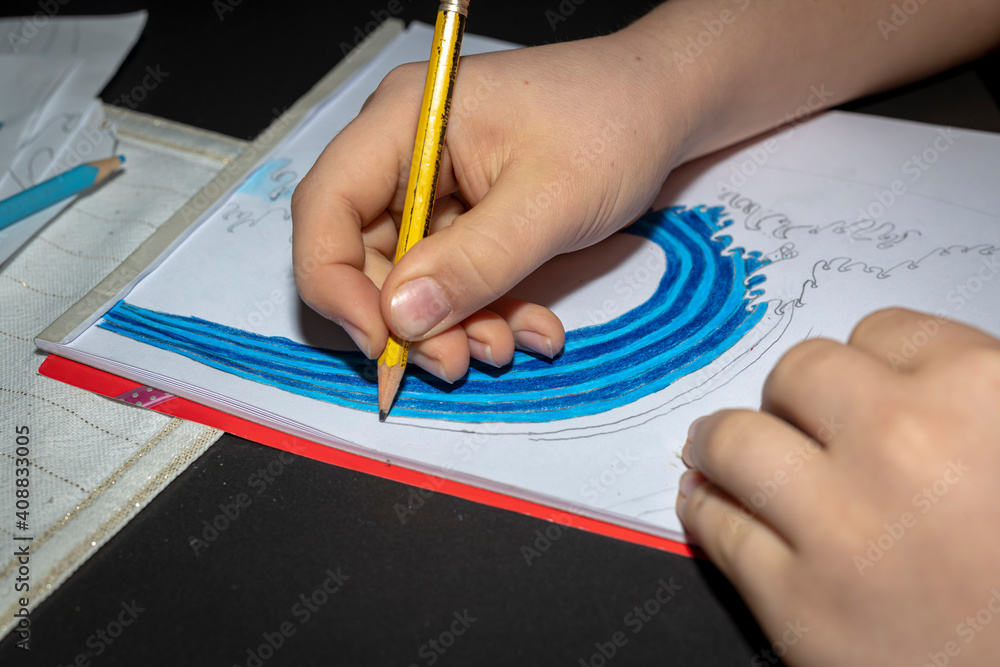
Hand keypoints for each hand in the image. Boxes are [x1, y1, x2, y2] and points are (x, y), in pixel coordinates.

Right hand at [291, 29, 690, 380]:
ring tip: (507, 344)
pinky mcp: (467, 216)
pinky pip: (454, 278)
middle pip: (364, 252)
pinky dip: (486, 311)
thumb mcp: (549, 200)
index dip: (334, 281)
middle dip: (408, 319)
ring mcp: (436, 186)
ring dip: (454, 324)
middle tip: (456, 360)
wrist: (664, 108)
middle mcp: (407, 151)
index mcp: (407, 119)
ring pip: (411, 277)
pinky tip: (532, 327)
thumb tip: (400, 318)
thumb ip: (474, 262)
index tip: (379, 341)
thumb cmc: (614, 121)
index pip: (327, 205)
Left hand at [677, 308, 999, 666]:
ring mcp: (842, 524)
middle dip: (794, 395)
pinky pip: (718, 527)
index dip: (866, 362)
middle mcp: (905, 446)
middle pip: (799, 373)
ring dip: (723, 443)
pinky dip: (707, 510)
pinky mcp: (798, 601)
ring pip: (735, 440)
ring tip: (718, 450)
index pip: (883, 332)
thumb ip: (964, 404)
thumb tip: (893, 378)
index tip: (855, 388)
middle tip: (794, 418)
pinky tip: (711, 505)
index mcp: (980, 395)